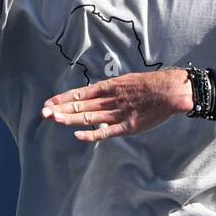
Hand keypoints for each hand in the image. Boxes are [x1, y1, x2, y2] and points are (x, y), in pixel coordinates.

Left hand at [41, 68, 193, 142]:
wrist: (171, 91)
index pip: (81, 93)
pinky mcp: (129, 125)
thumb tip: (93, 95)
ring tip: (55, 119)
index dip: (64, 98)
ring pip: (90, 116)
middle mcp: (111, 99)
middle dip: (62, 109)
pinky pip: (107, 131)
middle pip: (82, 105)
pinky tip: (77, 134)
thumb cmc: (149, 85)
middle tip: (44, 113)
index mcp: (109, 87)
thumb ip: (109, 90)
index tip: (49, 103)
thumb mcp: (125, 81)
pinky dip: (92, 133)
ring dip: (71, 118)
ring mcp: (119, 113)